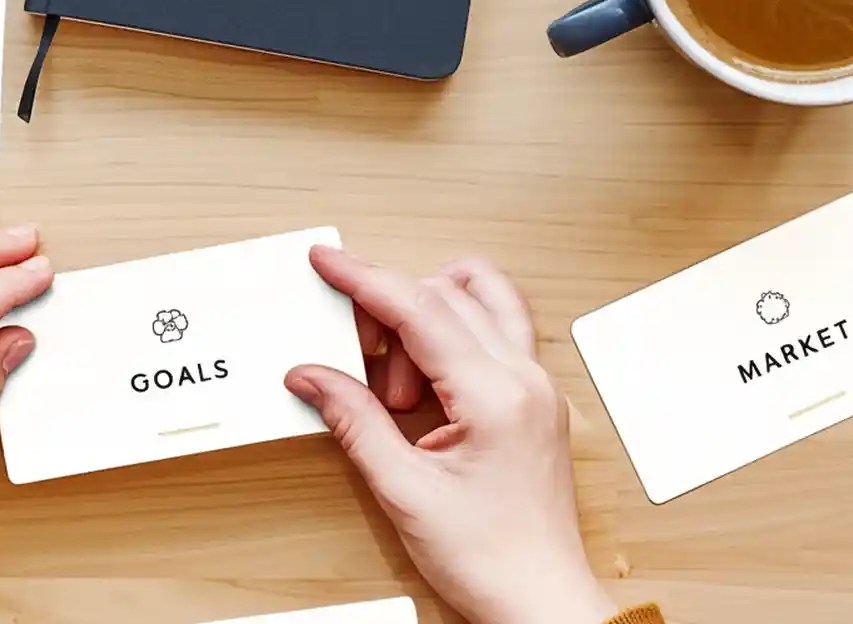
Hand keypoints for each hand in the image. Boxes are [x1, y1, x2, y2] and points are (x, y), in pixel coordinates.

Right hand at [286, 248, 616, 623]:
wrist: (540, 601)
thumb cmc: (490, 559)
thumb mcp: (404, 490)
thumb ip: (354, 421)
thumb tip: (312, 376)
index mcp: (497, 397)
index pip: (420, 310)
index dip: (364, 279)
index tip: (327, 262)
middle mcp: (525, 379)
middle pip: (446, 296)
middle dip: (386, 312)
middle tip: (351, 359)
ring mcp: (535, 386)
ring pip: (477, 304)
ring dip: (422, 322)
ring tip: (393, 389)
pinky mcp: (532, 399)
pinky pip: (491, 336)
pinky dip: (447, 341)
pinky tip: (421, 387)